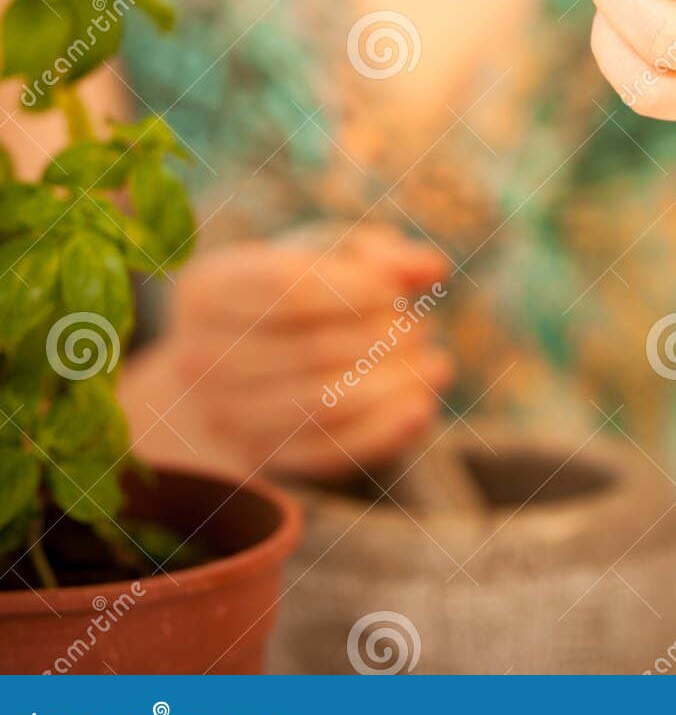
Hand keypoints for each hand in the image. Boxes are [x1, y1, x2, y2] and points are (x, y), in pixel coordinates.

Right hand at [121, 223, 452, 481]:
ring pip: (322, 405)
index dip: (353, 287)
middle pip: (310, 349)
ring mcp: (226, 416)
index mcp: (208, 289)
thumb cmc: (291, 292)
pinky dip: (384, 432)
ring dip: (393, 384)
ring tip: (435, 364)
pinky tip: (423, 406)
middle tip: (422, 327)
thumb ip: (378, 254)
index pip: (285, 287)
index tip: (396, 289)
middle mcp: (201, 357)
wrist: (239, 368)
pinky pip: (328, 453)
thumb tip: (431, 267)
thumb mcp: (325, 255)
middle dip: (383, 337)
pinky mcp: (261, 460)